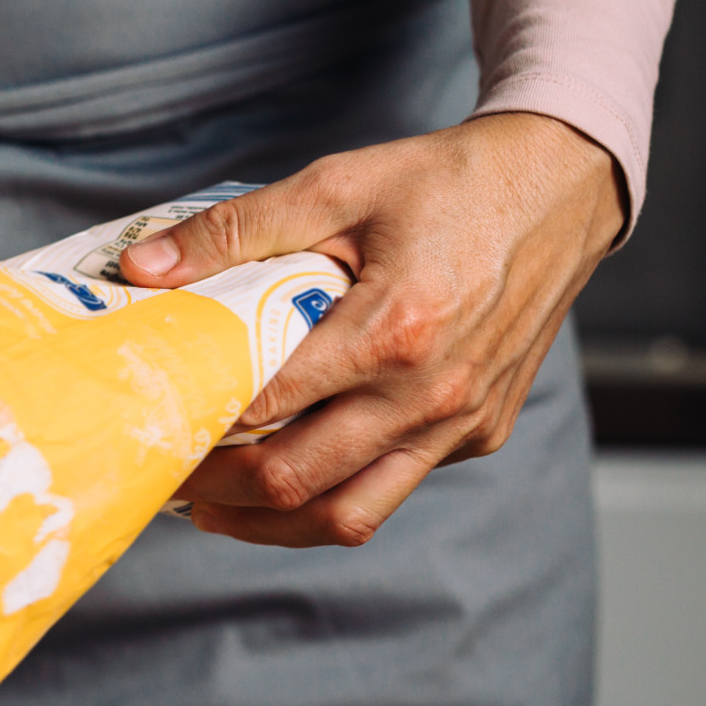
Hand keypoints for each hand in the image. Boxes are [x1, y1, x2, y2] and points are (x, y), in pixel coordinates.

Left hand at [118, 112, 625, 547]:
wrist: (561, 186)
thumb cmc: (450, 183)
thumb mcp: (336, 184)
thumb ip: (233, 231)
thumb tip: (143, 269)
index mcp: (393, 330)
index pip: (269, 409)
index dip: (200, 430)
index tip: (155, 428)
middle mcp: (432, 393)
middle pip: (300, 483)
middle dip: (221, 493)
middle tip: (171, 479)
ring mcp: (463, 422)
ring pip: (351, 515)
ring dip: (274, 522)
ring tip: (219, 509)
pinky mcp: (482, 433)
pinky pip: (396, 487)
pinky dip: (335, 494)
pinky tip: (294, 472)